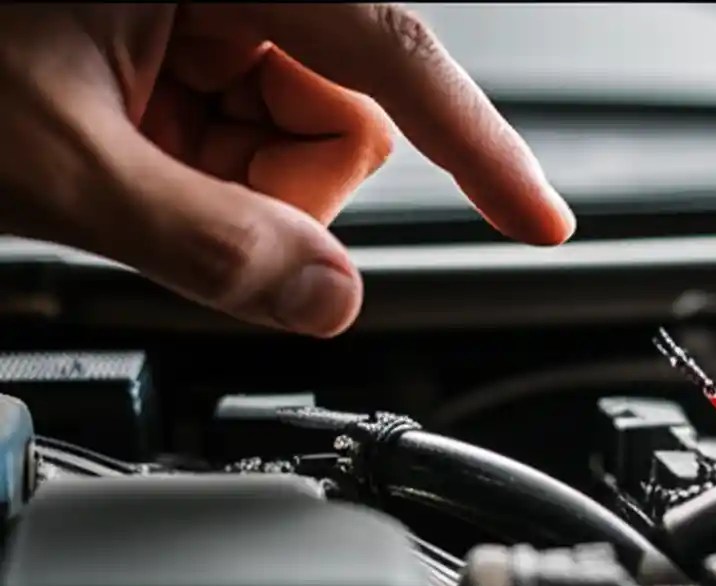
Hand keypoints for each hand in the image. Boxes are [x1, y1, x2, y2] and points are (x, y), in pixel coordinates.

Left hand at [0, 4, 574, 336]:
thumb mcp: (49, 156)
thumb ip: (201, 241)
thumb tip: (329, 302)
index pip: (394, 57)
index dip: (480, 150)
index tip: (543, 221)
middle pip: (346, 112)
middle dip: (287, 188)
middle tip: (182, 205)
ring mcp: (211, 9)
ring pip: (302, 132)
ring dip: (240, 185)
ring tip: (131, 170)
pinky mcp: (184, 40)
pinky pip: (249, 126)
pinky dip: (210, 171)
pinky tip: (134, 157)